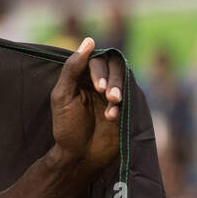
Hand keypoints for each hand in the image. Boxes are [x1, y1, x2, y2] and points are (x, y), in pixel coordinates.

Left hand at [49, 37, 122, 175]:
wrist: (79, 157)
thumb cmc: (67, 127)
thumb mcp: (63, 96)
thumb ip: (73, 68)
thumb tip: (89, 40)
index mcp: (82, 77)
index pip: (97, 60)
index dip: (99, 71)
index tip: (98, 88)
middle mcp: (100, 82)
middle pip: (115, 66)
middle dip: (113, 80)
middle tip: (109, 96)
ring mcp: (115, 95)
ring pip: (126, 79)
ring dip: (120, 89)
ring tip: (113, 104)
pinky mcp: (127, 108)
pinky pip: (133, 97)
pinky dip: (124, 105)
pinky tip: (113, 117)